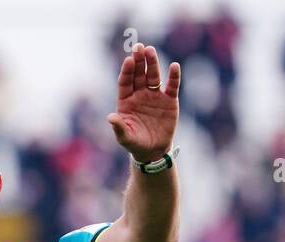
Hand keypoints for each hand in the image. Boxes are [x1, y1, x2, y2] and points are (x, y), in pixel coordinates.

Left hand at [107, 42, 179, 163]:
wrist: (153, 151)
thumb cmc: (135, 143)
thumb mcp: (125, 137)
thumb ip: (119, 127)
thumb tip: (111, 117)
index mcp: (126, 100)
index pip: (125, 82)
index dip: (127, 71)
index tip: (128, 60)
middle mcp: (140, 94)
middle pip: (139, 74)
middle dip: (138, 61)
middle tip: (139, 47)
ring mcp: (155, 96)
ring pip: (153, 76)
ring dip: (152, 63)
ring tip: (151, 50)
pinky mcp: (169, 100)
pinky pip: (172, 86)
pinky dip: (173, 76)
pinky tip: (174, 66)